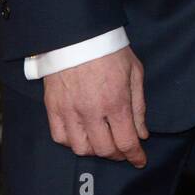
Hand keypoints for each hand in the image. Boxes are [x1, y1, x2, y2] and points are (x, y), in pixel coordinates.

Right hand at [42, 45, 148, 166]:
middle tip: (123, 150)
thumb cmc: (110, 50)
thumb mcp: (135, 72)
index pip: (126, 142)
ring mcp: (70, 111)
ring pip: (81, 149)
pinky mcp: (53, 107)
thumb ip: (139, 106)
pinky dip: (72, 142)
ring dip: (95, 151)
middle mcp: (92, 111)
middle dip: (118, 155)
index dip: (135, 156)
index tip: (139, 161)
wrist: (78, 33)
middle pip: (105, 150)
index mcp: (115, 102)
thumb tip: (142, 133)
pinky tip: (82, 135)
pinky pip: (60, 137)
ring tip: (102, 142)